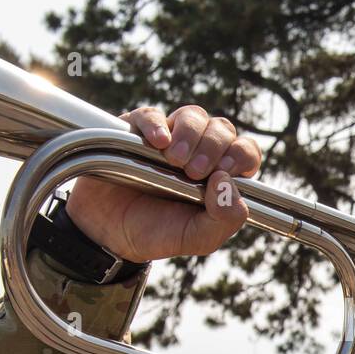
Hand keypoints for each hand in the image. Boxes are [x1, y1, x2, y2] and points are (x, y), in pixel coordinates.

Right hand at [65, 105, 260, 261]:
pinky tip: (158, 142)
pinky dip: (157, 124)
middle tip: (194, 172)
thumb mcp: (197, 238)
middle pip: (222, 128)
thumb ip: (224, 220)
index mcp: (221, 174)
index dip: (240, 155)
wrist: (108, 235)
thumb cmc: (158, 233)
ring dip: (191, 134)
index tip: (224, 171)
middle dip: (213, 147)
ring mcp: (169, 138)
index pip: (245, 151)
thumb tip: (227, 182)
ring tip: (175, 161)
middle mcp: (200, 150)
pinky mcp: (136, 131)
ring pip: (193, 115)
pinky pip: (151, 115)